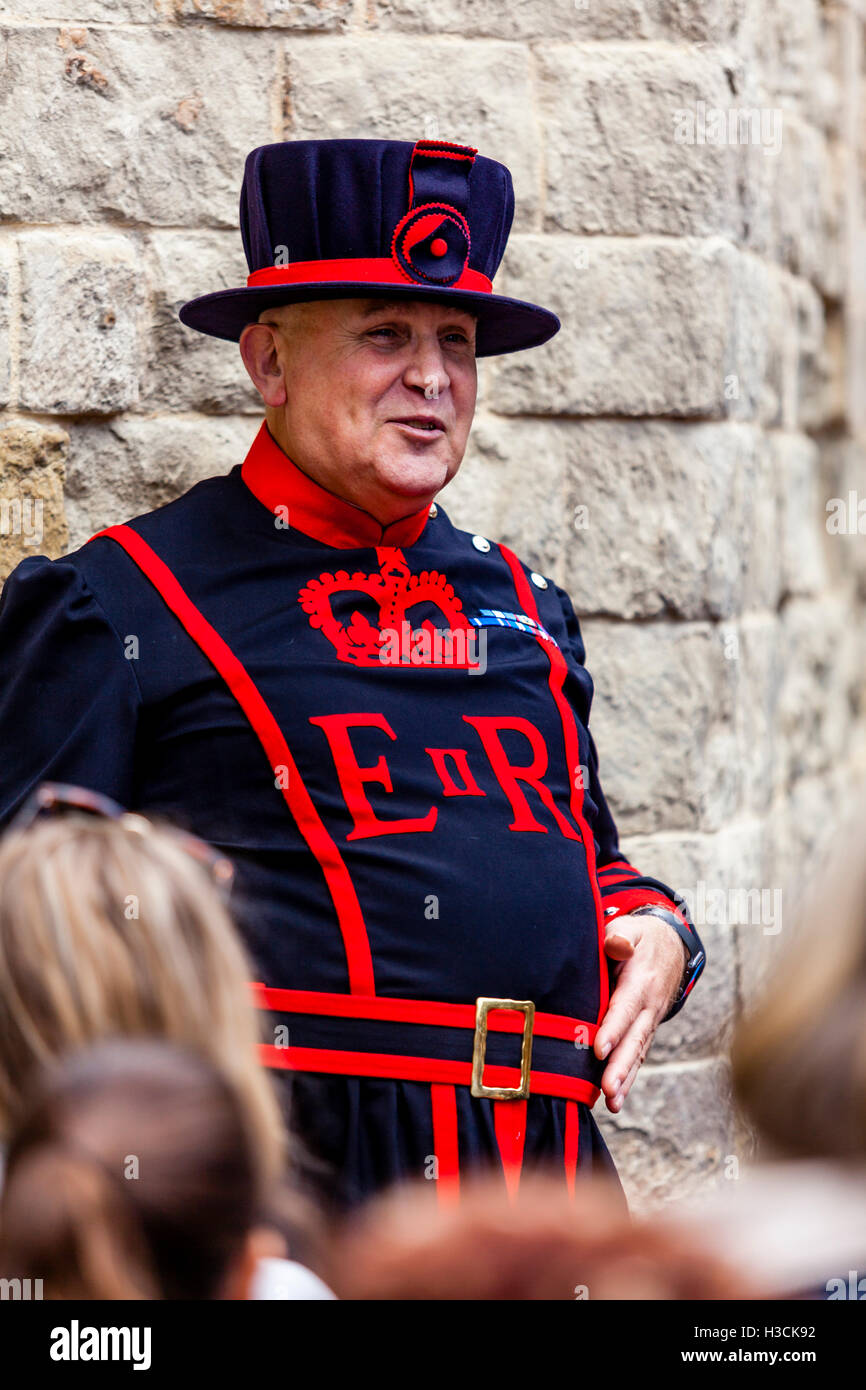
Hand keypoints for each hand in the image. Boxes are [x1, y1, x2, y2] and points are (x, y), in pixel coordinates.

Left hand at [593, 911, 688, 1113]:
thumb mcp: (630, 928)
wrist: (670, 946)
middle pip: (634, 1039)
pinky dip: (628, 1078)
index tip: (599, 1050)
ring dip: (625, 1079)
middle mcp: (649, 1006)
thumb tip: (616, 944)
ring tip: (611, 1102)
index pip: (626, 1007)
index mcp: (641, 981)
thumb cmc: (640, 937)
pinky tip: (614, 1100)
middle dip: (621, 1066)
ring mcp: (649, 1021)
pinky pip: (638, 1055)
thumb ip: (621, 936)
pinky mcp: (645, 1030)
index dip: (613, 1029)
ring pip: (637, 1052)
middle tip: (607, 1089)